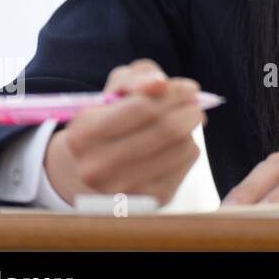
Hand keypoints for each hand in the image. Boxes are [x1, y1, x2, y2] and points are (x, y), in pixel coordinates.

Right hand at [43, 58, 206, 206]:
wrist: (95, 170)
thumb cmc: (110, 119)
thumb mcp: (116, 90)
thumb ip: (137, 77)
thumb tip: (158, 83)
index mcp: (84, 134)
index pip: (144, 107)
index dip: (175, 92)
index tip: (188, 88)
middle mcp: (98, 168)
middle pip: (168, 129)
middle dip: (190, 109)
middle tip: (194, 105)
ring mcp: (123, 190)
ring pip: (182, 146)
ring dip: (191, 129)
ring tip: (184, 123)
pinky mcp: (148, 201)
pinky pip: (186, 164)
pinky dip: (189, 147)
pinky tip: (176, 145)